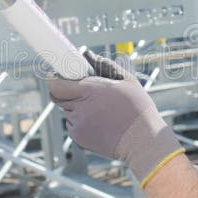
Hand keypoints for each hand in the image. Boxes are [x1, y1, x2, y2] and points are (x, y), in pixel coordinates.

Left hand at [47, 50, 184, 185]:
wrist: (142, 142)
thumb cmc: (138, 110)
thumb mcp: (127, 81)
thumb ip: (105, 65)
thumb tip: (87, 55)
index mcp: (91, 90)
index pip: (55, 83)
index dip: (55, 78)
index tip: (60, 75)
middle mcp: (81, 108)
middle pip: (57, 96)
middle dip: (66, 91)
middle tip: (83, 90)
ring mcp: (78, 124)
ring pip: (66, 110)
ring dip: (76, 106)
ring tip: (99, 109)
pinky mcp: (78, 138)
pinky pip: (72, 124)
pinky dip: (80, 121)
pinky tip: (100, 122)